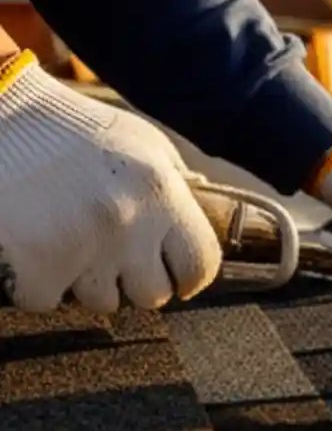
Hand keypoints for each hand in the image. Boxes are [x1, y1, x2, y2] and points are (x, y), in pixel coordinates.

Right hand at [0, 52, 221, 312]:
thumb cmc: (70, 129)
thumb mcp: (142, 143)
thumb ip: (175, 185)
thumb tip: (194, 227)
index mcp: (160, 193)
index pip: (200, 265)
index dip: (188, 276)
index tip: (174, 275)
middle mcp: (128, 224)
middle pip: (152, 295)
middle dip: (133, 280)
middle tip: (109, 252)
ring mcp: (82, 248)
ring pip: (102, 301)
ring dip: (86, 280)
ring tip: (66, 237)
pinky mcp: (36, 265)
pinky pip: (47, 300)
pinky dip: (36, 281)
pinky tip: (31, 245)